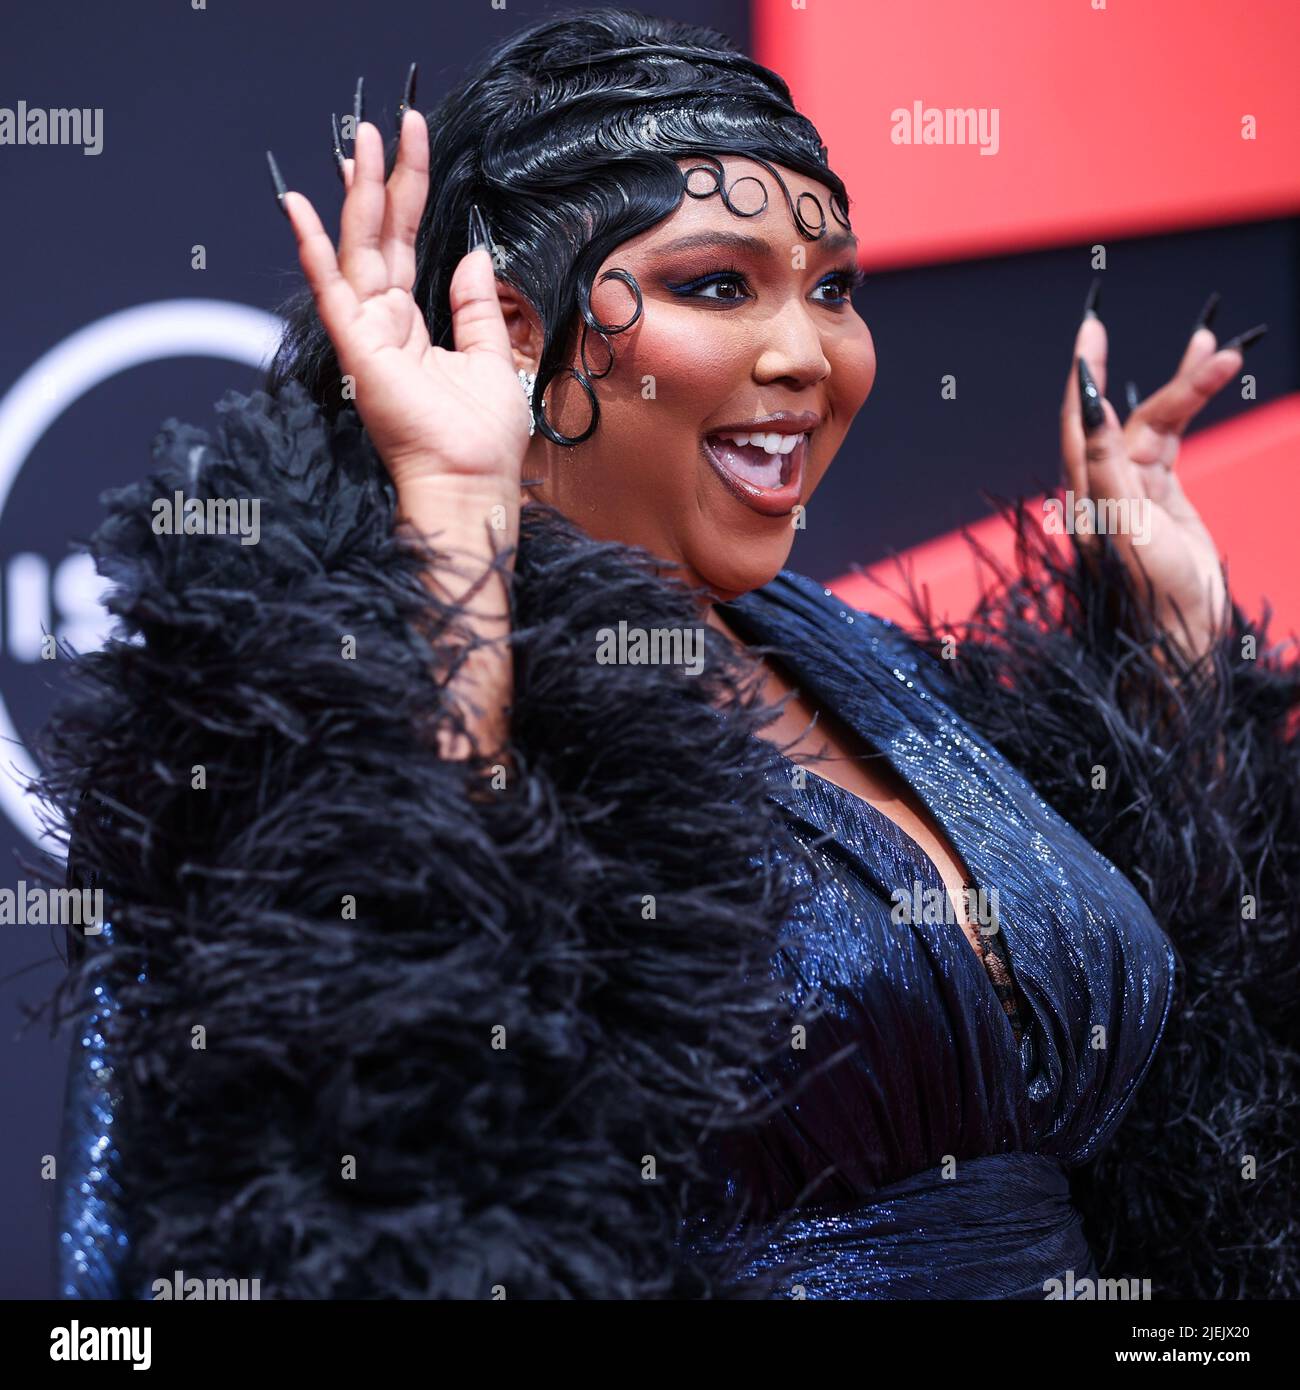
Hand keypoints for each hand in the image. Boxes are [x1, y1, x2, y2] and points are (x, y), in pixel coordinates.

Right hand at [270, 111, 528, 494]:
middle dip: (381, 179)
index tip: (412, 142)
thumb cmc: (483, 436)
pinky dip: (315, 250)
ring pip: (358, 250)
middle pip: (378, 236)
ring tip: (359, 140)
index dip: (409, 193)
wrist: (472, 480)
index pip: (406, 244)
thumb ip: (478, 305)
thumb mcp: (493, 355)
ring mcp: (367, 335)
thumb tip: (472, 255)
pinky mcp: (358, 351)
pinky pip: (332, 292)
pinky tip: (300, 209)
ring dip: (357, 195)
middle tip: (383, 123)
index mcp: (413, 324)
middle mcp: (384, 323)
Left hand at [1060, 289, 1264, 660]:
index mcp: (1086, 495)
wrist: (1178, 643)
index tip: (1090, 329)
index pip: (1080, 420)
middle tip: (1176, 331)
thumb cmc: (1150, 597)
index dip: (1083, 373)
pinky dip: (1190, 409)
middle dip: (1148, 373)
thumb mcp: (1127, 529)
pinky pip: (1173, 441)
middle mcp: (1103, 488)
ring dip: (1185, 387)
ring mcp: (1134, 492)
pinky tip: (1207, 380)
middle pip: (1122, 415)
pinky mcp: (1162, 500)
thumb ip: (1107, 466)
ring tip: (1218, 350)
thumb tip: (1091, 409)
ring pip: (1154, 423)